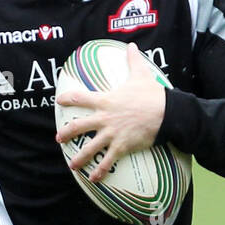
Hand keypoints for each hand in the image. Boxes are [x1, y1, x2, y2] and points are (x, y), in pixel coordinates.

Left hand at [55, 43, 166, 181]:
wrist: (166, 113)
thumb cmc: (153, 94)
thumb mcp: (141, 74)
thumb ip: (132, 60)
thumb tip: (130, 45)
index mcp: (106, 100)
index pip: (80, 98)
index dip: (67, 99)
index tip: (59, 101)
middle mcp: (104, 118)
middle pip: (78, 126)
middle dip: (67, 132)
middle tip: (59, 138)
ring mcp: (112, 134)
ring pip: (90, 148)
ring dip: (79, 158)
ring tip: (72, 165)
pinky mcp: (121, 146)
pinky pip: (108, 161)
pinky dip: (100, 171)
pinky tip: (93, 179)